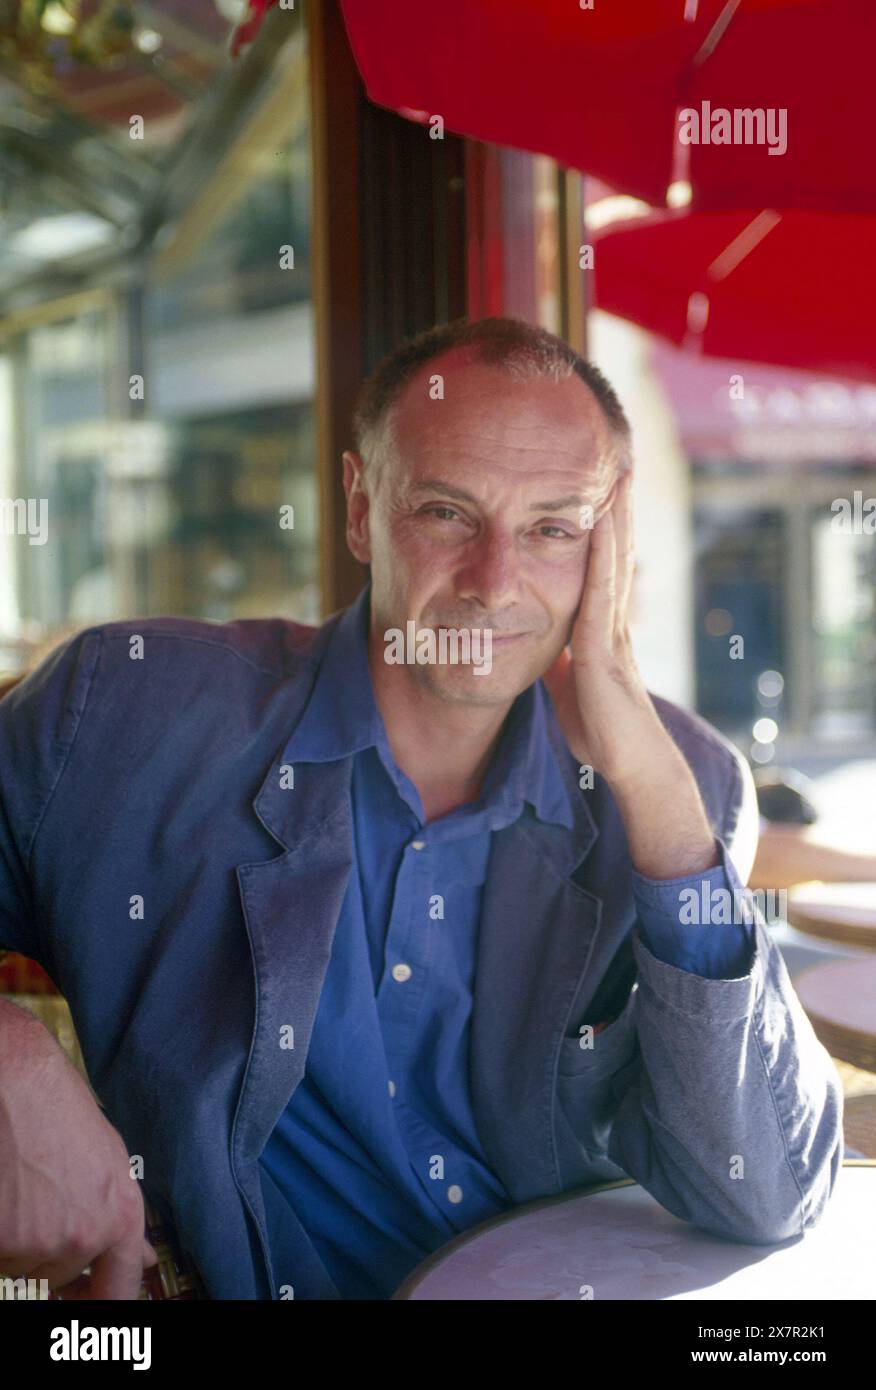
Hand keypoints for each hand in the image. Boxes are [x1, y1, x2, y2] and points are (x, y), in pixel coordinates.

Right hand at [0, 1004, 157, 1298]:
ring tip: (18, 1186)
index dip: (104, 1300)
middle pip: (59, 1277)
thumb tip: (142, 1257)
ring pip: (21, 1268)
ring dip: (16, 1241)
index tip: (91, 1297)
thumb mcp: (108, 1159)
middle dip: (47, 1250)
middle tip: (38, 1203)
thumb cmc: (58, 1108)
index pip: (120, 1290)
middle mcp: (83, 1238)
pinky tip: (3, 1189)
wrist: (14, 1079)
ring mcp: (37, 1244)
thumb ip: (122, 1216)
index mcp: (120, 1217)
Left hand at [543, 470, 663, 785]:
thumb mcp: (564, 682)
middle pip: (613, 552)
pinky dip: (603, 551)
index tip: (597, 490)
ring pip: (614, 560)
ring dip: (615, 516)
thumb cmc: (598, 728)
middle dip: (615, 508)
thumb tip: (531, 640)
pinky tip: (600, 519)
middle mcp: (611, 619)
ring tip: (616, 473)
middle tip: (617, 460)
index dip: (600, 529)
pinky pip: (601, 589)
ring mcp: (612, 629)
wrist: (626, 762)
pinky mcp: (604, 646)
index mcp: (599, 626)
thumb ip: (554, 657)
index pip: (599, 566)